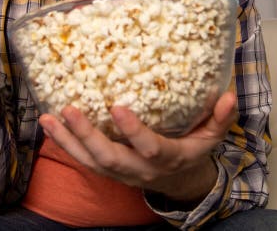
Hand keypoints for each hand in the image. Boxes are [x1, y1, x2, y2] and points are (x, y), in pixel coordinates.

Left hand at [39, 91, 237, 202]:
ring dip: (67, 140)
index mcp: (167, 157)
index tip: (116, 107)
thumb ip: (220, 118)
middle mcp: (140, 169)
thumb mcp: (212, 137)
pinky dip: (64, 145)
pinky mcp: (108, 171)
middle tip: (68, 110)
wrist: (180, 182)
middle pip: (110, 158)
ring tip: (48, 118)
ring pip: (90, 161)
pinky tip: (49, 126)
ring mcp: (121, 172)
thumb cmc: (193, 151)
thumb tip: (228, 95)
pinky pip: (82, 160)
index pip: (149, 148)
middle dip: (87, 135)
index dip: (133, 131)